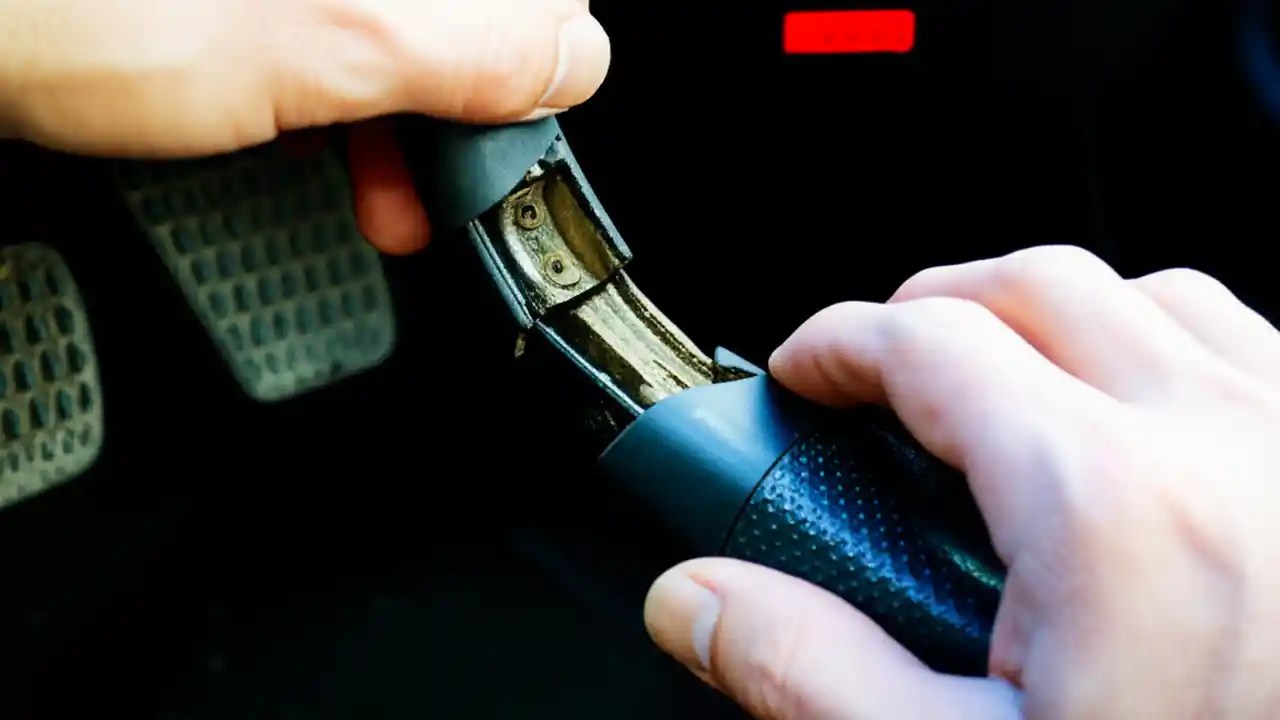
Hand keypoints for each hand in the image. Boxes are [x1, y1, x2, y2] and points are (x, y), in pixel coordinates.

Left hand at [0, 0, 609, 253]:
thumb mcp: (325, 47)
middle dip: (463, 120)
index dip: (529, 80)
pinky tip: (323, 146)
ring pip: (414, 40)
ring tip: (380, 195)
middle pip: (476, 22)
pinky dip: (349, 104)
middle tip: (432, 192)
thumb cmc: (87, 11)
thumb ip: (471, 52)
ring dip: (408, 128)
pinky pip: (350, 43)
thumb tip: (576, 66)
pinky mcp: (274, 9)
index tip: (495, 152)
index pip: (537, 1)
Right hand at [643, 246, 1279, 718]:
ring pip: (1153, 299)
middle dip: (933, 312)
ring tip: (1000, 397)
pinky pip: (1243, 351)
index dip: (838, 346)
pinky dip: (1161, 354)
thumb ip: (809, 671)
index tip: (803, 376)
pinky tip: (1129, 435)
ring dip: (1053, 323)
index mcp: (1115, 509)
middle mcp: (1230, 446)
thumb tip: (696, 601)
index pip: (932, 346)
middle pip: (1036, 287)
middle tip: (876, 382)